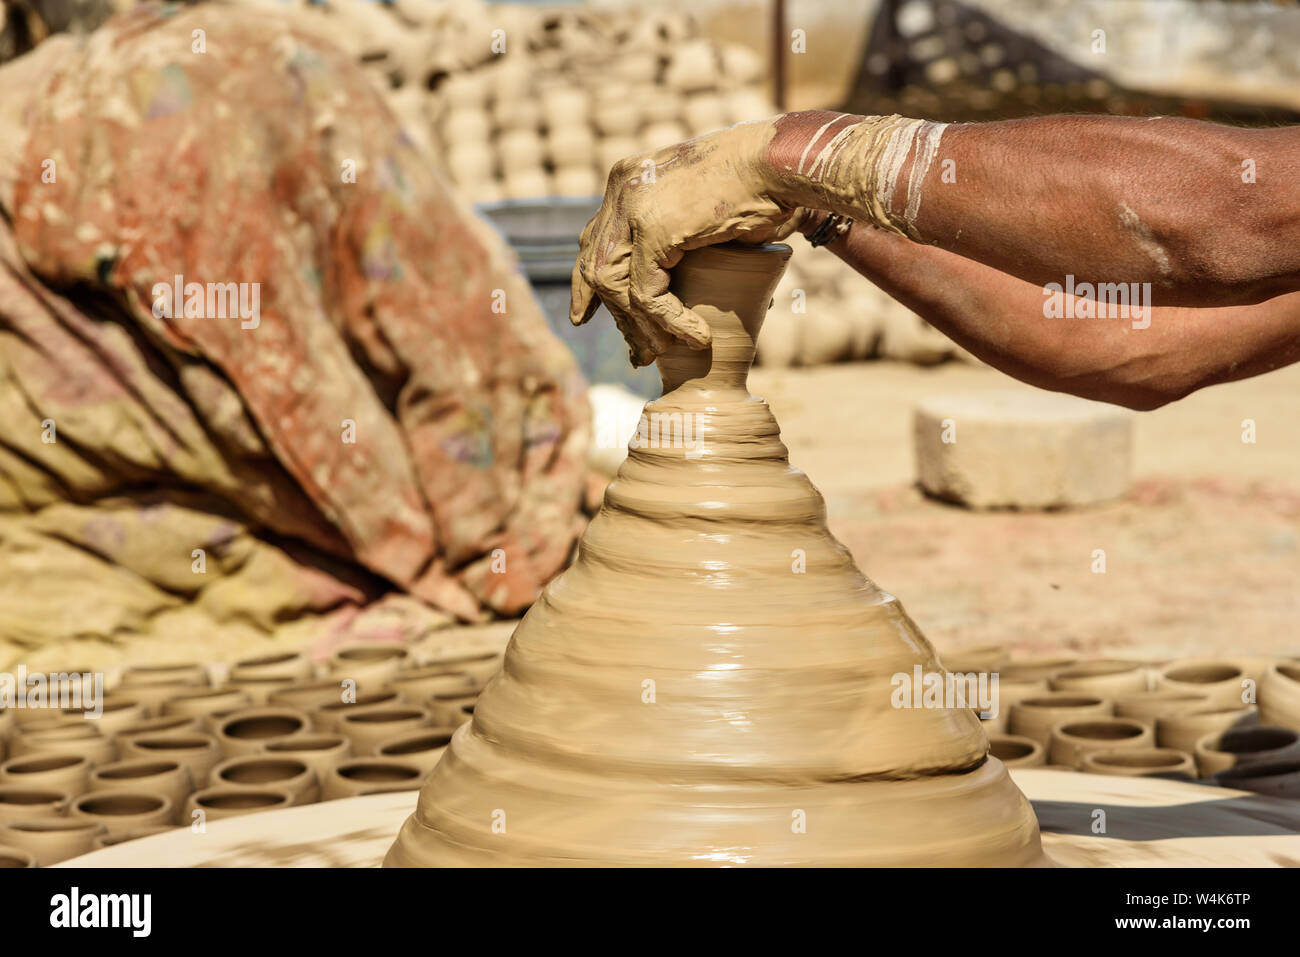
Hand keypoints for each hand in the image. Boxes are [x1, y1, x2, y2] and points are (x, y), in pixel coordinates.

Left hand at [569, 118, 807, 366]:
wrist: (780, 164)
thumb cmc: (760, 188)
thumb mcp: (703, 212)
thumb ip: (677, 238)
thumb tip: (674, 286)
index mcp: (629, 179)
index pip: (594, 239)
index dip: (586, 282)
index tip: (584, 316)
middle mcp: (623, 188)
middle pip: (595, 264)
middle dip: (611, 313)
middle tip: (638, 351)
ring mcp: (633, 206)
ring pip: (616, 285)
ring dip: (641, 326)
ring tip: (668, 349)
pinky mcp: (653, 228)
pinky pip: (647, 292)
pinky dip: (670, 320)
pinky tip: (697, 335)